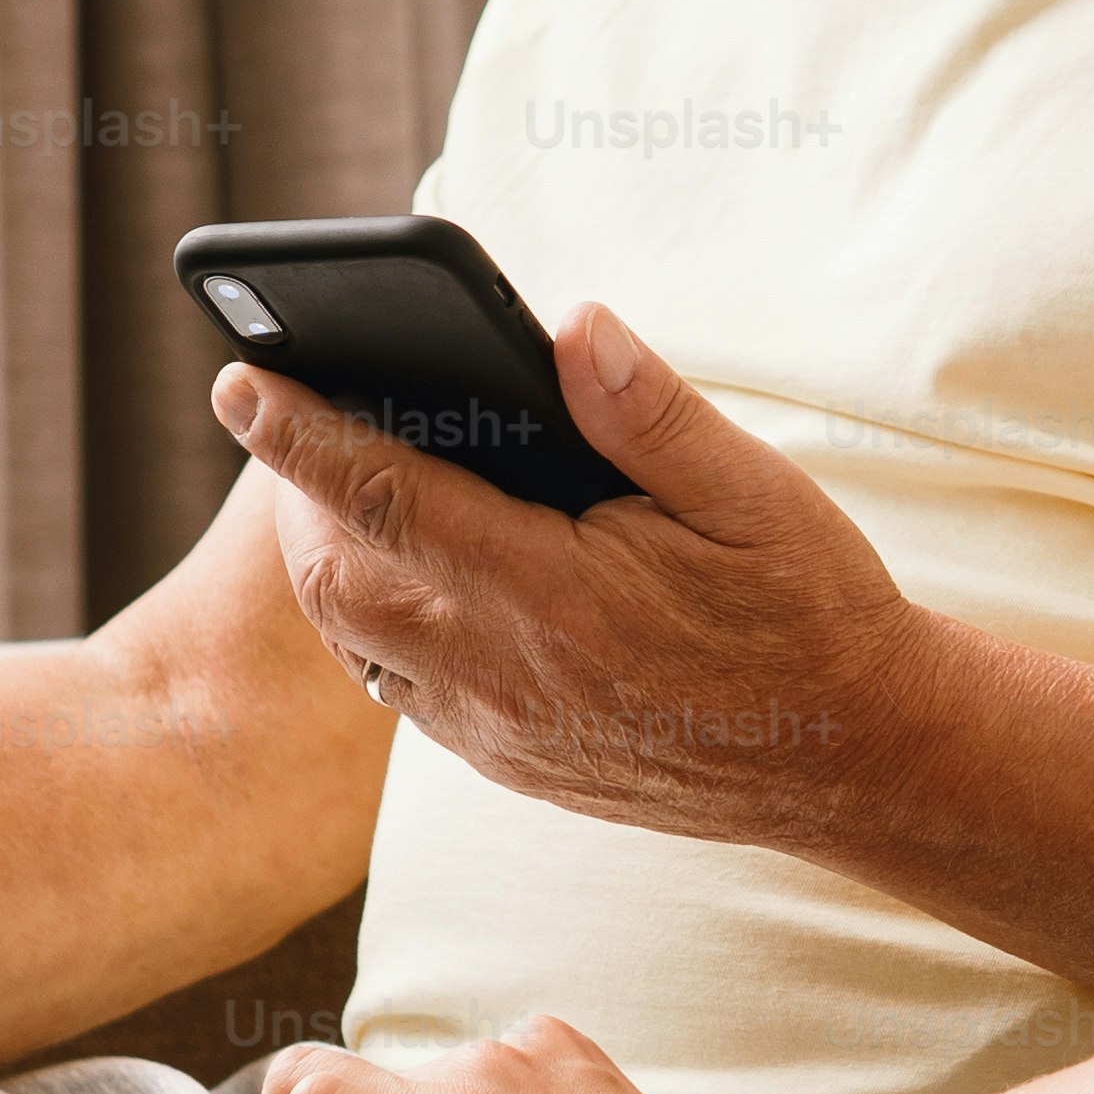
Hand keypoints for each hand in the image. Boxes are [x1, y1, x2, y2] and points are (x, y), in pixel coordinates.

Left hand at [212, 306, 936, 855]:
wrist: (854, 759)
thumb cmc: (808, 609)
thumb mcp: (754, 491)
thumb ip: (650, 410)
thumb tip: (569, 325)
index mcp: (560, 595)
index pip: (390, 498)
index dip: (302, 434)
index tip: (238, 379)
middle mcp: (510, 675)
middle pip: (338, 580)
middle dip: (295, 498)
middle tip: (288, 420)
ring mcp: (504, 733)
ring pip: (359, 643)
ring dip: (330, 564)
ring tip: (335, 487)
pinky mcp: (514, 767)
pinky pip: (405, 692)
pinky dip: (382, 624)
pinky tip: (414, 572)